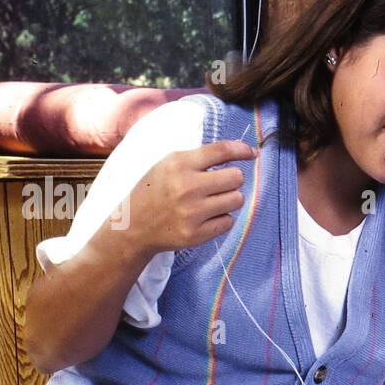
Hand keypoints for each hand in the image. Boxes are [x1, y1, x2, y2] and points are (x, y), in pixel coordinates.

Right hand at [119, 140, 257, 256]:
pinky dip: (222, 219)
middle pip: (236, 177)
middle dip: (233, 180)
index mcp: (179, 164)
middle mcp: (187, 187)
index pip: (221, 151)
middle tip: (221, 184)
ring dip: (230, 199)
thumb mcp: (168, 165)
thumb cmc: (154, 191)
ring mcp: (192, 212)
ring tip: (213, 201)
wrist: (133, 226)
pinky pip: (228, 222)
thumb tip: (238, 152)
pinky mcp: (196, 234)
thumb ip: (199, 159)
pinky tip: (206, 217)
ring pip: (237, 200)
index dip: (242, 150)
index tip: (251, 153)